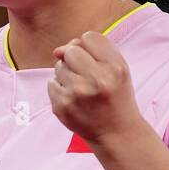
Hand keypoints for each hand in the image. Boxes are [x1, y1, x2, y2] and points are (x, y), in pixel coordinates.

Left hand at [48, 30, 143, 146]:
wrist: (116, 132)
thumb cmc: (115, 95)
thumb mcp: (117, 68)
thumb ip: (91, 49)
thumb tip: (57, 50)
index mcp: (114, 67)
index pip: (88, 37)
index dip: (88, 47)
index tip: (95, 62)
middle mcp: (96, 80)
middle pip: (70, 50)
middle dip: (75, 60)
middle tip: (87, 77)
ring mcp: (77, 94)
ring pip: (58, 67)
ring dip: (67, 75)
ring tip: (83, 90)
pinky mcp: (62, 106)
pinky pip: (51, 84)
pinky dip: (60, 89)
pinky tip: (74, 100)